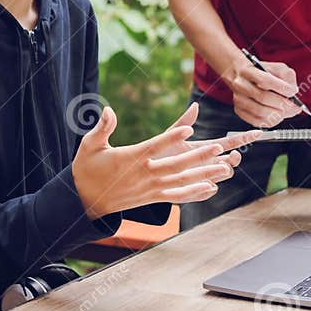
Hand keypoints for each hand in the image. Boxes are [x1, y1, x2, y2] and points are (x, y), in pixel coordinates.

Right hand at [72, 103, 261, 218]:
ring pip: (181, 181)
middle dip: (198, 157)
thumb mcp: (90, 145)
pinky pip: (177, 196)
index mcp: (130, 159)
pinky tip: (211, 188)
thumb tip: (108, 110)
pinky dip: (194, 193)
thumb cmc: (88, 168)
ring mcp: (150, 189)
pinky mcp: (153, 198)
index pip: (155, 146)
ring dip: (204, 175)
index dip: (172, 138)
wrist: (86, 200)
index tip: (188, 129)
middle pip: (175, 165)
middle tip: (219, 147)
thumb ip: (102, 128)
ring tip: (224, 168)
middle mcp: (144, 175)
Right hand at [228, 59, 301, 127]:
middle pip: (263, 97)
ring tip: (286, 111)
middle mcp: (241, 85)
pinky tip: (277, 116)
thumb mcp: (276, 68)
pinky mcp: (239, 111)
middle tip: (293, 105)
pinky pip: (256, 121)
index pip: (265, 80)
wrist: (242, 76)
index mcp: (249, 71)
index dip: (282, 87)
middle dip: (282, 103)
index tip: (293, 91)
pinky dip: (270, 121)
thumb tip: (293, 92)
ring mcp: (238, 99)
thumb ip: (287, 77)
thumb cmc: (262, 72)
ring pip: (260, 111)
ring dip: (277, 114)